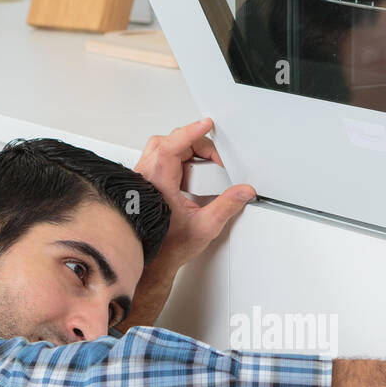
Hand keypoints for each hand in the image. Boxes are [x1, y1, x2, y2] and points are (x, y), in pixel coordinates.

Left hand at [133, 117, 255, 269]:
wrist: (150, 262)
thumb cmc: (166, 247)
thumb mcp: (205, 226)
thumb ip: (227, 206)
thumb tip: (243, 192)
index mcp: (159, 179)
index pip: (176, 143)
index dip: (194, 131)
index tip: (207, 124)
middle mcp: (146, 174)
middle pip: (171, 142)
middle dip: (197, 145)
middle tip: (215, 161)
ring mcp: (142, 178)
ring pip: (161, 148)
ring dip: (183, 150)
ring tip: (202, 164)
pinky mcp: (143, 185)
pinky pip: (157, 159)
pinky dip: (174, 159)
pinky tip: (186, 174)